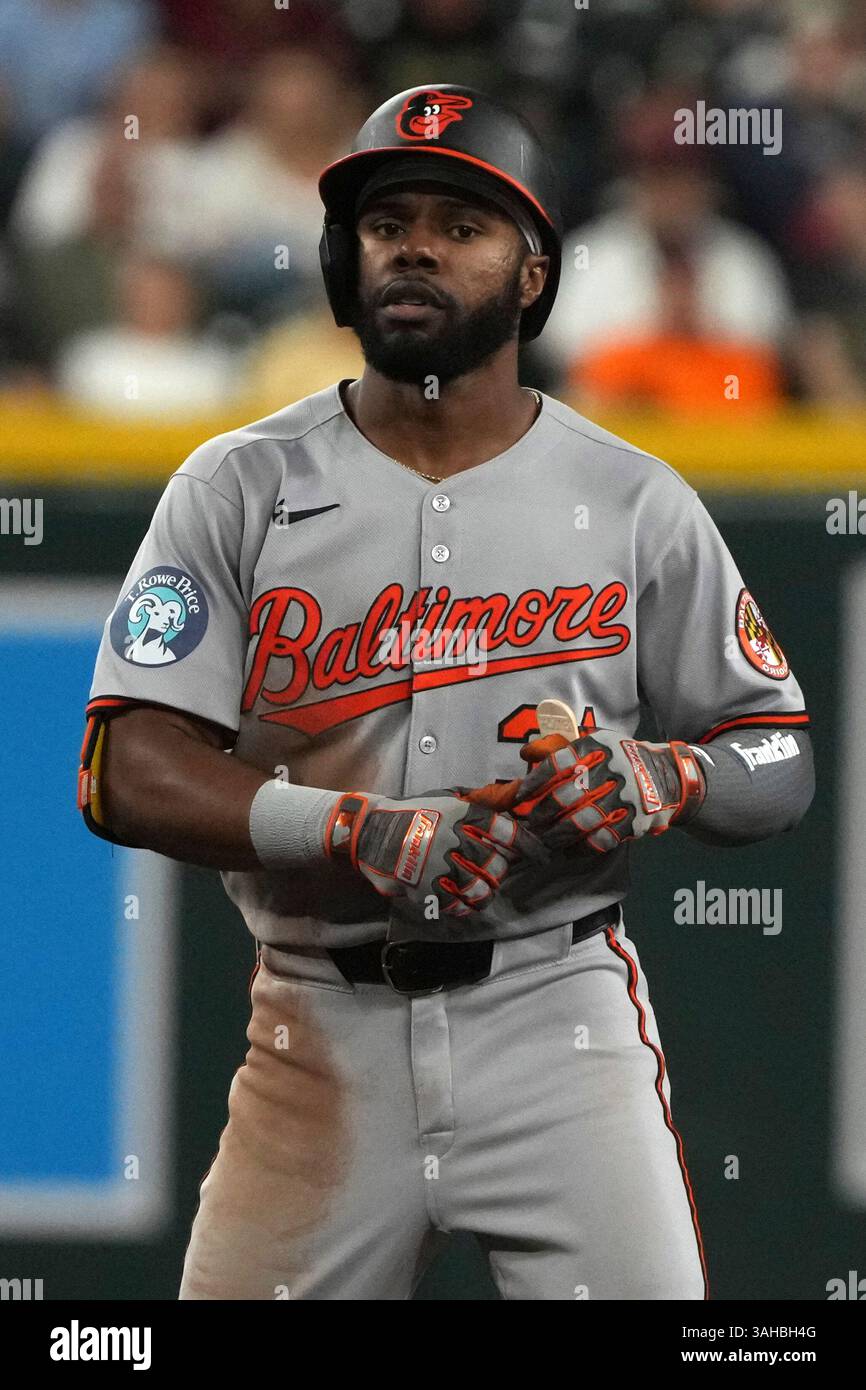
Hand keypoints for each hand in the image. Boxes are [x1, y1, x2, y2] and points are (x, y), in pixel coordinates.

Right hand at [324, 788, 549, 919]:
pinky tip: (464, 903)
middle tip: (496, 870)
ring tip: (483, 889)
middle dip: (501, 869)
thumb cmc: (412, 812)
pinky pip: (458, 905)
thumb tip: (512, 800)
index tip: (541, 855)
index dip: (528, 845)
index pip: (506, 832)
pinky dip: (466, 907)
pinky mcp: (426, 888)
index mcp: (462, 815)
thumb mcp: (446, 798)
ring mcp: (440, 866)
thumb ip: (477, 803)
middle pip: (497, 863)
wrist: (371, 832)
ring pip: (481, 887)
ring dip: (486, 891)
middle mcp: (454, 839)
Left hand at [502, 728, 705, 854]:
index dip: (536, 781)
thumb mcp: (597, 744)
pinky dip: (582, 848)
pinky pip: (603, 839)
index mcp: (600, 746)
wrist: (668, 776)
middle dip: (544, 812)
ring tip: (544, 840)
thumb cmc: (621, 759)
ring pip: (583, 820)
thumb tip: (526, 751)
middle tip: (530, 822)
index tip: (519, 796)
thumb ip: (561, 747)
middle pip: (569, 794)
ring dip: (558, 834)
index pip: (560, 763)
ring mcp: (626, 796)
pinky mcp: (635, 820)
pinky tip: (568, 851)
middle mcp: (613, 769)